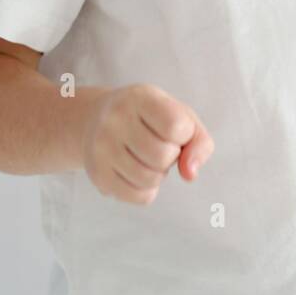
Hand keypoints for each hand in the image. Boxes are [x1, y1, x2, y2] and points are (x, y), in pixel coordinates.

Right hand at [82, 84, 214, 204]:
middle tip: (159, 145)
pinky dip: (147, 190)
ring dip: (159, 174)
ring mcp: (102, 148)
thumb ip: (199, 142)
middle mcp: (115, 119)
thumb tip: (190, 174)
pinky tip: (138, 172)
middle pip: (163, 157)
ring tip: (147, 157)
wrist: (96, 119)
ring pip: (151, 180)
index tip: (174, 128)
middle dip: (171, 156)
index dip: (184, 134)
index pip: (176, 127)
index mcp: (140, 97)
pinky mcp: (98, 174)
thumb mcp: (180, 115)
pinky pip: (139, 196)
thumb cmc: (149, 118)